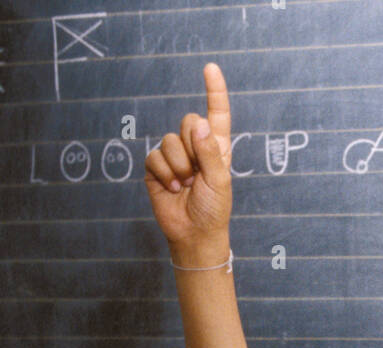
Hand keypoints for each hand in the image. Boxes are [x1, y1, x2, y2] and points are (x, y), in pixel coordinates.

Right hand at [144, 63, 231, 248]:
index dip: (214, 90)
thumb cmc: (213, 209)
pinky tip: (172, 190)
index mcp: (216, 146)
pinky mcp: (156, 168)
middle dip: (192, 146)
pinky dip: (165, 174)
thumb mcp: (219, 180)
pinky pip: (154, 156)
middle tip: (198, 174)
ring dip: (179, 166)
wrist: (194, 234)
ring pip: (169, 140)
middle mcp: (195, 147)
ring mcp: (174, 156)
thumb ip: (209, 151)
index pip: (216, 113)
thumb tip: (196, 122)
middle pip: (187, 121)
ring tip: (186, 186)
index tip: (210, 68)